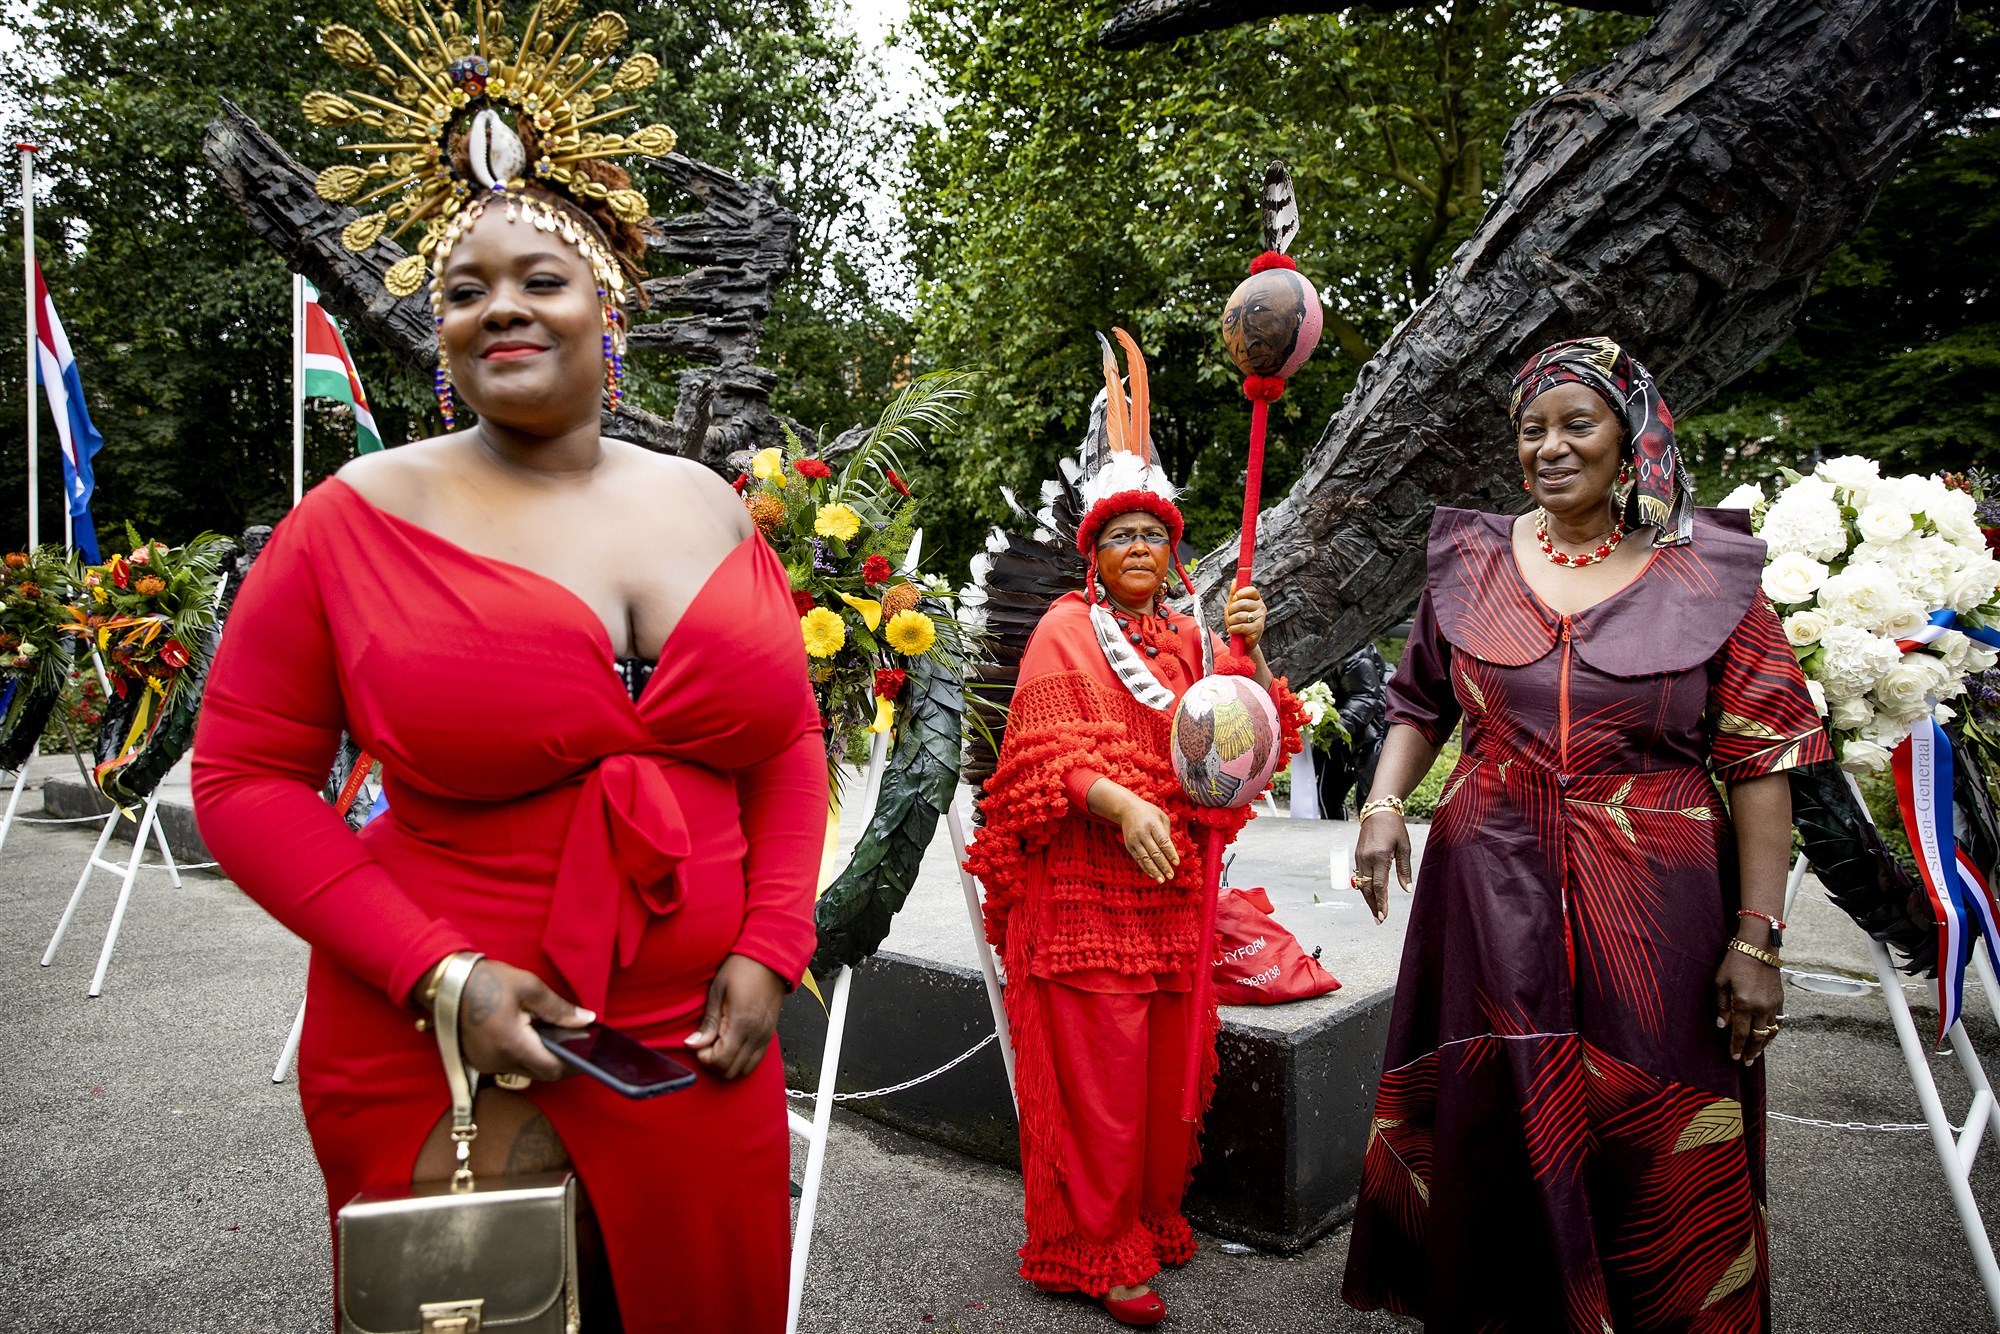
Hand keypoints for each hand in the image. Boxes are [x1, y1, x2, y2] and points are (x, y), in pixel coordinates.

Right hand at [454, 958, 593, 1081]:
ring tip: (556, 1036)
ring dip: (541, 1057)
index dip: (573, 1064)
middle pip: (540, 1073)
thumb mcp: (528, 987)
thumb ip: (558, 1008)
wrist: (447, 983)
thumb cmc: (487, 981)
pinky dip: (524, 1055)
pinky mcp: (479, 1061)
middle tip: (575, 1042)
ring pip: (525, 1070)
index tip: (589, 1055)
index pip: (552, 1068)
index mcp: (511, 1043)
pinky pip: (509, 1064)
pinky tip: (532, 1037)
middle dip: (560, 1060)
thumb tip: (586, 1020)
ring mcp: (486, 1064)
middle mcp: (497, 1061)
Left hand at [685, 953, 788, 1078]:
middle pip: (731, 1071)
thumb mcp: (718, 990)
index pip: (720, 1061)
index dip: (704, 1057)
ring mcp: (765, 1037)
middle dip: (714, 1063)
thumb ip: (707, 1022)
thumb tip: (692, 1044)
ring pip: (744, 1069)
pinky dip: (740, 1059)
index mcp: (741, 1024)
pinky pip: (755, 1061)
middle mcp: (756, 1035)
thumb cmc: (743, 968)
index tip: (698, 1043)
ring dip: (728, 1063)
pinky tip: (731, 1043)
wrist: (770, 958)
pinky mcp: (769, 1035)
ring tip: (718, 1043)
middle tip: (706, 1044)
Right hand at [1113, 793, 1179, 882]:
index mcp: (1153, 825)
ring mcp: (1134, 840)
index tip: (1177, 863)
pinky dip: (1146, 868)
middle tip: (1171, 876)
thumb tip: (1171, 850)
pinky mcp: (1129, 846)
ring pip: (1145, 859)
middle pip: (1155, 853)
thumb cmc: (1149, 813)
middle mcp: (1142, 833)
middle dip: (1164, 866)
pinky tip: (1152, 875)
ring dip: (1154, 871)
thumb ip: (1167, 832)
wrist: (1127, 809)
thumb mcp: (1161, 816)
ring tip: (1162, 880)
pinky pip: (1138, 859)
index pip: (1163, 842)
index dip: (1170, 853)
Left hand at [1225, 585, 1266, 652]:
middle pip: (1243, 603)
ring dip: (1231, 621)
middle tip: (1230, 616)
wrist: (1241, 642)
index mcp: (1256, 600)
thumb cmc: (1237, 622)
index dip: (1241, 593)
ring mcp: (1260, 619)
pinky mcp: (1258, 630)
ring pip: (1240, 615)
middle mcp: (1261, 608)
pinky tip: (1233, 630)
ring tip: (1232, 625)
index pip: (1252, 590)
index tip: (1234, 599)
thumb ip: (1233, 594)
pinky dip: (1233, 629)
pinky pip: (1241, 626)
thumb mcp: (1233, 607)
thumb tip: (1235, 581)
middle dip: (1231, 610)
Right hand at [1352, 808, 1410, 922]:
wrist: (1378, 811)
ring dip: (1368, 899)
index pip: (1380, 885)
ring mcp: (1359, 857)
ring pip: (1362, 884)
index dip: (1381, 902)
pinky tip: (1371, 896)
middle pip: (1368, 889)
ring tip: (1375, 912)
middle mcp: (1366, 858)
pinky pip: (1360, 876)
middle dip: (1373, 906)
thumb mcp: (1404, 847)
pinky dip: (1365, 888)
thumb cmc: (1395, 828)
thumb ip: (1404, 870)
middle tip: (1379, 920)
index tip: (1383, 916)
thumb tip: (1408, 890)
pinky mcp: (1357, 856)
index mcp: (1380, 856)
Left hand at [1714, 944, 1783, 1063]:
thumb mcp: (1721, 982)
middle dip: (1751, 1052)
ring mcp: (1773, 1004)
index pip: (1741, 1033)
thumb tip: (1723, 1025)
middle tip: (1747, 1062)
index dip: (1737, 1047)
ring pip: (1770, 1032)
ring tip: (1757, 1054)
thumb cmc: (1735, 962)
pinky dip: (1773, 1032)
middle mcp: (1761, 1007)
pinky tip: (1767, 1036)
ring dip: (1763, 1045)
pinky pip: (1778, 1022)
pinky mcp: (1780, 999)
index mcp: (1744, 1004)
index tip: (1734, 1057)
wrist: (1758, 947)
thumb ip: (1722, 1006)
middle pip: (1758, 1037)